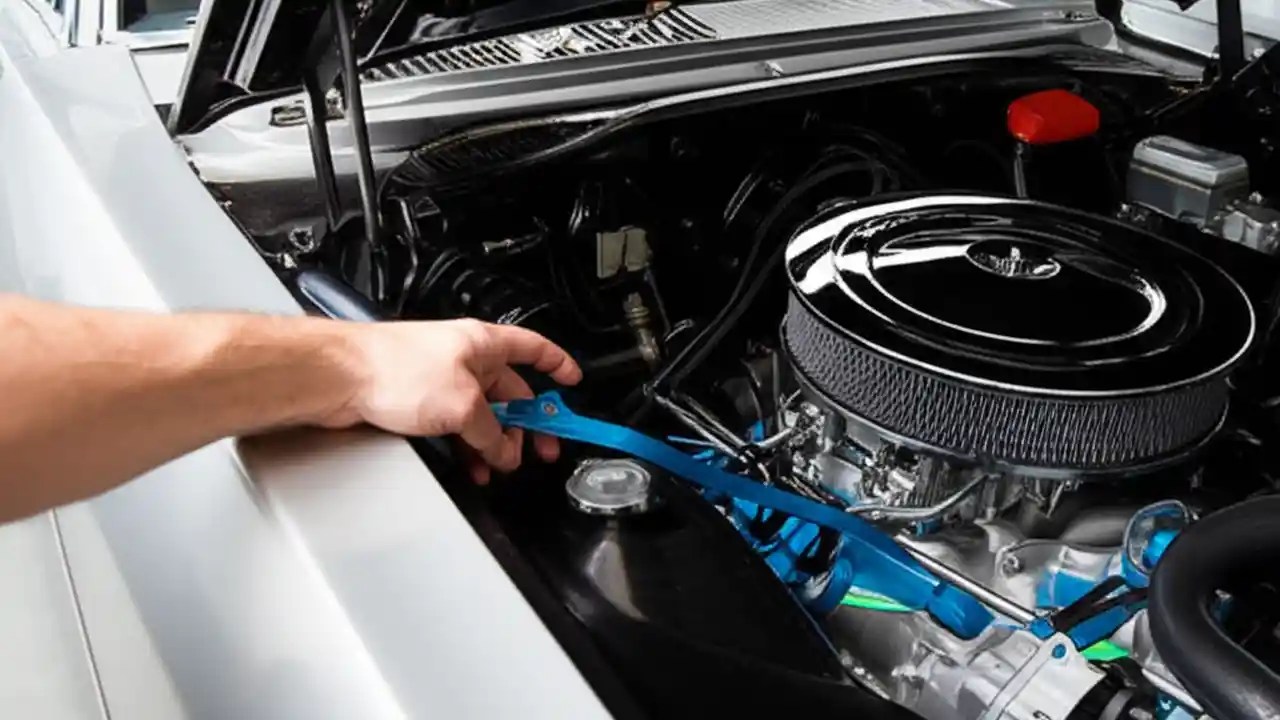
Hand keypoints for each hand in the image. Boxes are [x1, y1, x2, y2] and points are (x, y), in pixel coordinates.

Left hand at [329, 319, 581, 483]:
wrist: (340, 378)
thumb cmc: (394, 369)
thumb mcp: (462, 405)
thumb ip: (491, 433)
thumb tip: (505, 452)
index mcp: (483, 344)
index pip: (534, 348)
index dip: (557, 364)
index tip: (572, 381)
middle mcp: (464, 359)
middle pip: (509, 392)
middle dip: (526, 424)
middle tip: (541, 449)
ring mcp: (441, 380)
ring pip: (482, 415)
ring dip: (494, 443)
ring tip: (500, 467)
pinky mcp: (419, 401)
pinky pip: (456, 426)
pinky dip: (467, 447)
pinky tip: (471, 467)